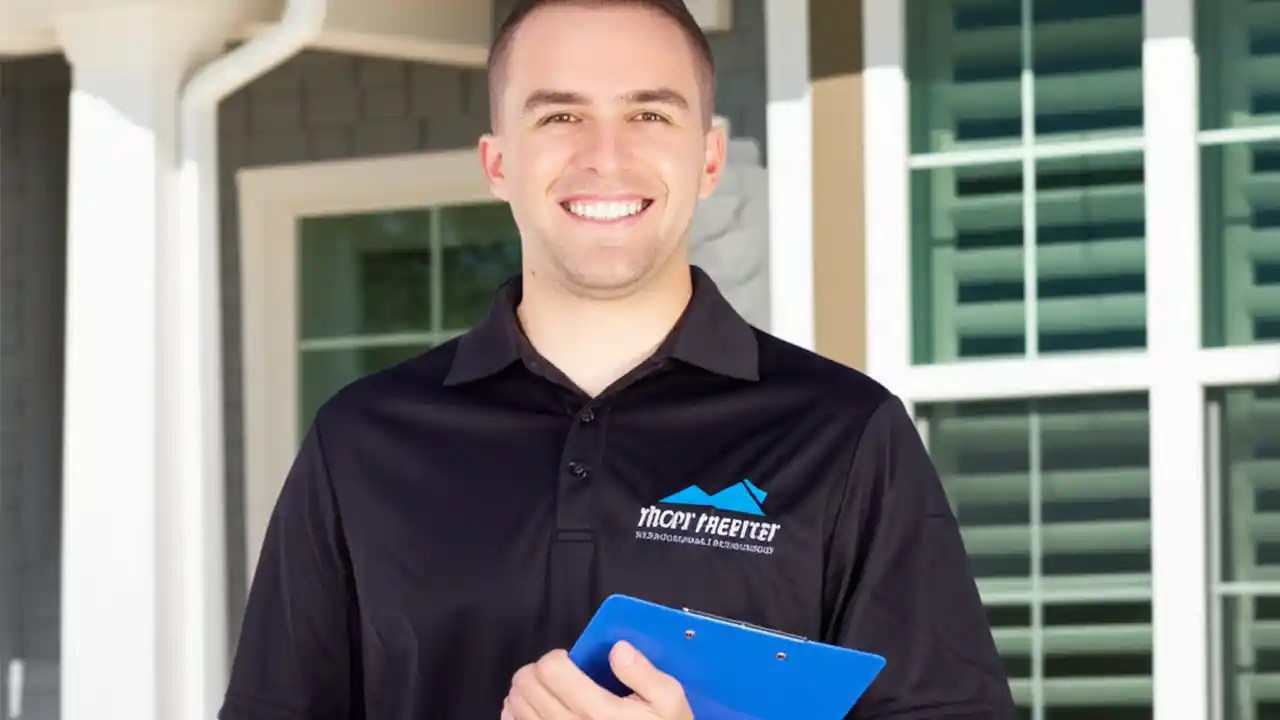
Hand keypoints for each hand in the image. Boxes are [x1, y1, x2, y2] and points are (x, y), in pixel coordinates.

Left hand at [501, 640, 692, 719]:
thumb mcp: (669, 701)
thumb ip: (643, 672)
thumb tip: (617, 649)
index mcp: (600, 712)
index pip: (551, 670)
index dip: (556, 657)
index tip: (569, 661)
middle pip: (526, 684)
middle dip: (536, 670)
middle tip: (554, 674)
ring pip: (514, 705)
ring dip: (524, 691)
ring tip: (543, 691)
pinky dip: (515, 715)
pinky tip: (532, 711)